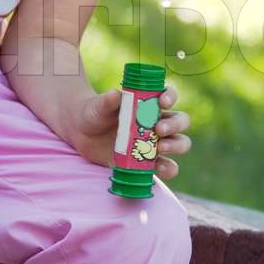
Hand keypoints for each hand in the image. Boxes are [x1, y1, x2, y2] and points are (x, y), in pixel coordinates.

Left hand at [70, 83, 191, 181]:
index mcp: (148, 103)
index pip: (168, 96)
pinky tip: (160, 169)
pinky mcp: (148, 161)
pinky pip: (166, 166)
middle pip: (180, 121)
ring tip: (160, 148)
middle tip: (159, 130)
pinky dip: (168, 169)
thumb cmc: (94, 113)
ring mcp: (154, 142)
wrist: (82, 133)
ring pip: (179, 143)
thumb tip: (115, 94)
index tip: (162, 102)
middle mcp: (157, 122)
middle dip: (174, 125)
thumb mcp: (98, 106)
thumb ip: (107, 101)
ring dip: (176, 146)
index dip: (170, 96)